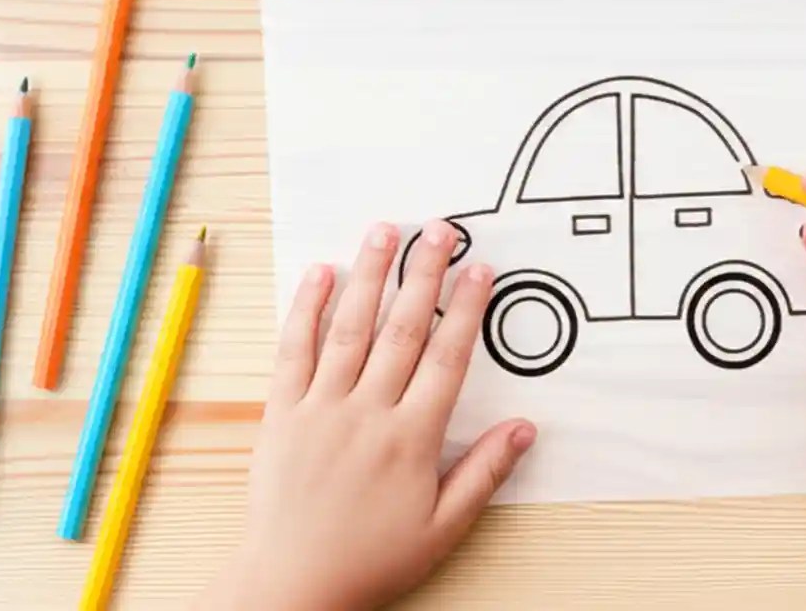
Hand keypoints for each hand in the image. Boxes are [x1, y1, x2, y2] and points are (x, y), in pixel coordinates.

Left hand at [199, 219, 536, 610]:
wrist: (291, 585)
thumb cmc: (371, 560)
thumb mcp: (443, 528)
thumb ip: (484, 473)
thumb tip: (524, 428)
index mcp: (412, 438)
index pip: (447, 357)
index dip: (466, 308)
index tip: (479, 270)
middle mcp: (367, 413)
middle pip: (402, 328)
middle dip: (423, 273)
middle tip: (439, 230)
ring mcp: (321, 409)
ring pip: (349, 328)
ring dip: (368, 275)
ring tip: (384, 231)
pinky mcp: (282, 414)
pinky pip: (294, 352)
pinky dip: (306, 310)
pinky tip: (318, 274)